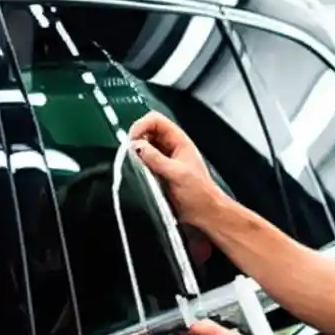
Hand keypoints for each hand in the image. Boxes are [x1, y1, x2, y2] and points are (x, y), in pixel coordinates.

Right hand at [128, 111, 225, 226]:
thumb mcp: (177, 174)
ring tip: (134, 164)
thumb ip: (156, 159)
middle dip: (136, 140)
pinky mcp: (158, 173)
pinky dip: (137, 165)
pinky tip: (137, 173)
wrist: (204, 214)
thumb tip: (136, 146)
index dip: (141, 125)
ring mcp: (163, 160)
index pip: (156, 120)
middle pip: (147, 132)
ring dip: (136, 153)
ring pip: (143, 148)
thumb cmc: (199, 194)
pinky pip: (143, 163)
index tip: (131, 140)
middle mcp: (170, 147)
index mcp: (179, 141)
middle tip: (130, 154)